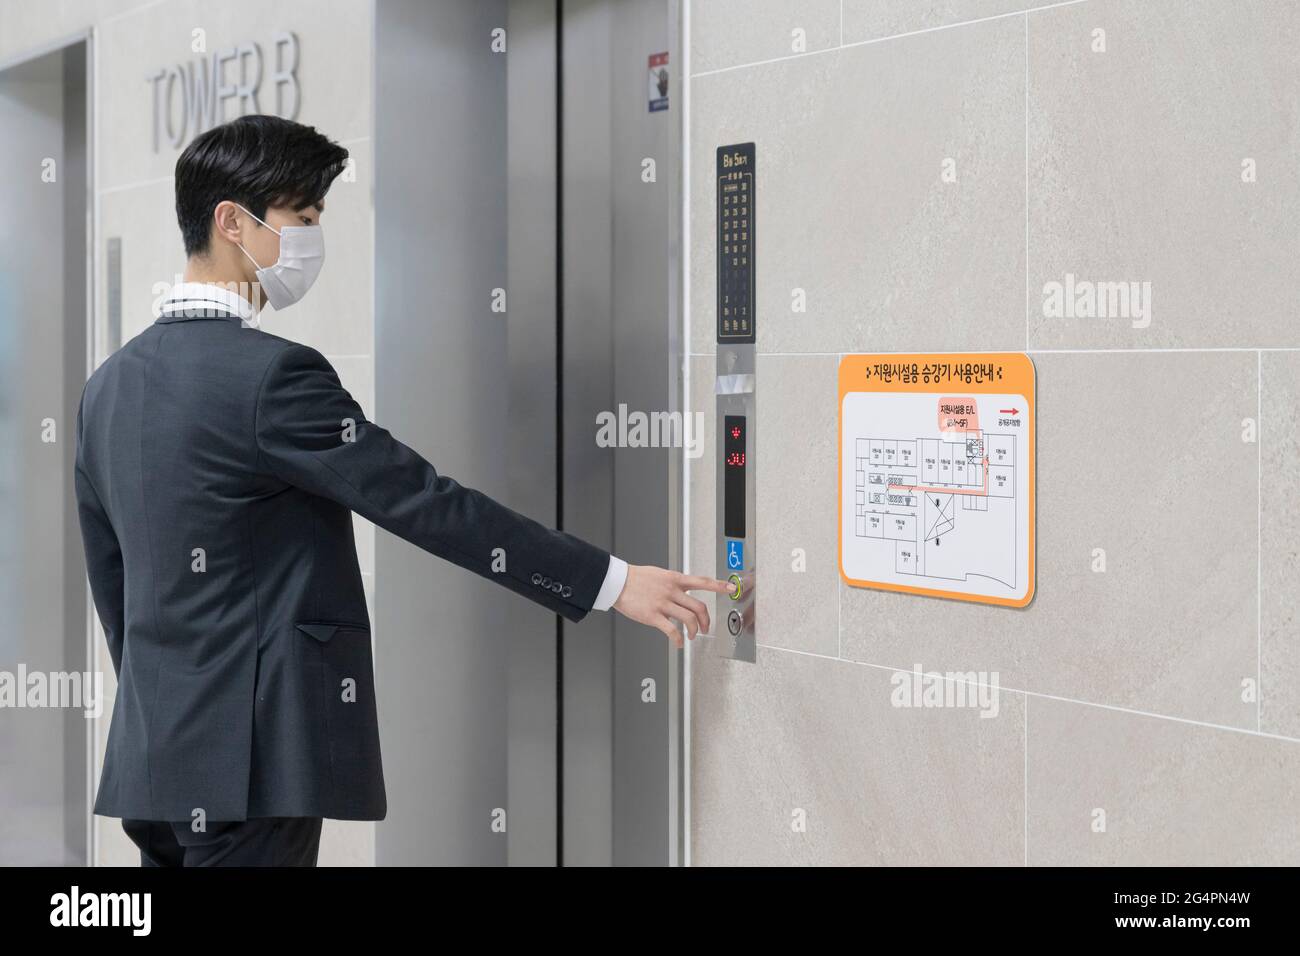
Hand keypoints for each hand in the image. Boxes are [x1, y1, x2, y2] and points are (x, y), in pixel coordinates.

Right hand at [611, 565, 733, 647]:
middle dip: (706, 620)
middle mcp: (672, 590)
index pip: (703, 581)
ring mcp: (663, 603)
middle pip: (699, 607)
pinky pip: (671, 630)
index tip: (731, 588)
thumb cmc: (636, 578)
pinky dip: (679, 639)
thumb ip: (673, 582)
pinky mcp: (653, 615)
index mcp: (675, 579)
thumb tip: (683, 590)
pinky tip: (679, 643)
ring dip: (694, 631)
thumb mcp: (660, 574)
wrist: (617, 581)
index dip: (719, 586)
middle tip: (706, 628)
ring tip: (692, 636)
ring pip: (689, 619)